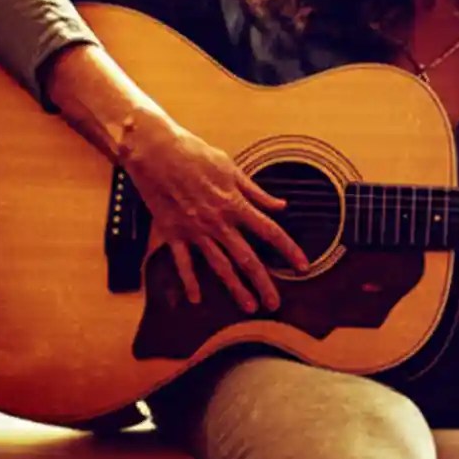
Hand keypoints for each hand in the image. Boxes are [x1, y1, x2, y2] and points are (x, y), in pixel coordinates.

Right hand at [119, 115, 308, 312]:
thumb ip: (256, 192)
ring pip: (219, 265)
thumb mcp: (231, 168)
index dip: (289, 250)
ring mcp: (195, 231)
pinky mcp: (173, 233)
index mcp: (234, 204)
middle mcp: (218, 222)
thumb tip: (281, 205)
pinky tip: (196, 299)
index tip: (303, 265)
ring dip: (235, 288)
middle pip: (247, 258)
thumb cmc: (194, 154)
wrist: (155, 152)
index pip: (270, 232)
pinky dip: (189, 281)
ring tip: (248, 306)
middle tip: (275, 303)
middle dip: (263, 283)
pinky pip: (183, 262)